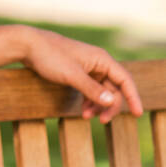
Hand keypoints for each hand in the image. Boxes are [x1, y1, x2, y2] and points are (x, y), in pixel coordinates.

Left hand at [21, 28, 142, 123]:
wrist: (28, 45)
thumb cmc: (50, 56)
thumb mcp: (71, 76)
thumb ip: (91, 89)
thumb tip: (111, 102)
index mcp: (102, 59)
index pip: (125, 80)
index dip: (133, 97)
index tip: (138, 113)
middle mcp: (98, 63)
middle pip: (113, 88)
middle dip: (109, 105)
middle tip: (101, 121)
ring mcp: (87, 68)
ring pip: (101, 90)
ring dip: (97, 105)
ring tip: (86, 116)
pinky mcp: (77, 72)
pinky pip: (90, 89)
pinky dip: (89, 100)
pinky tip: (83, 110)